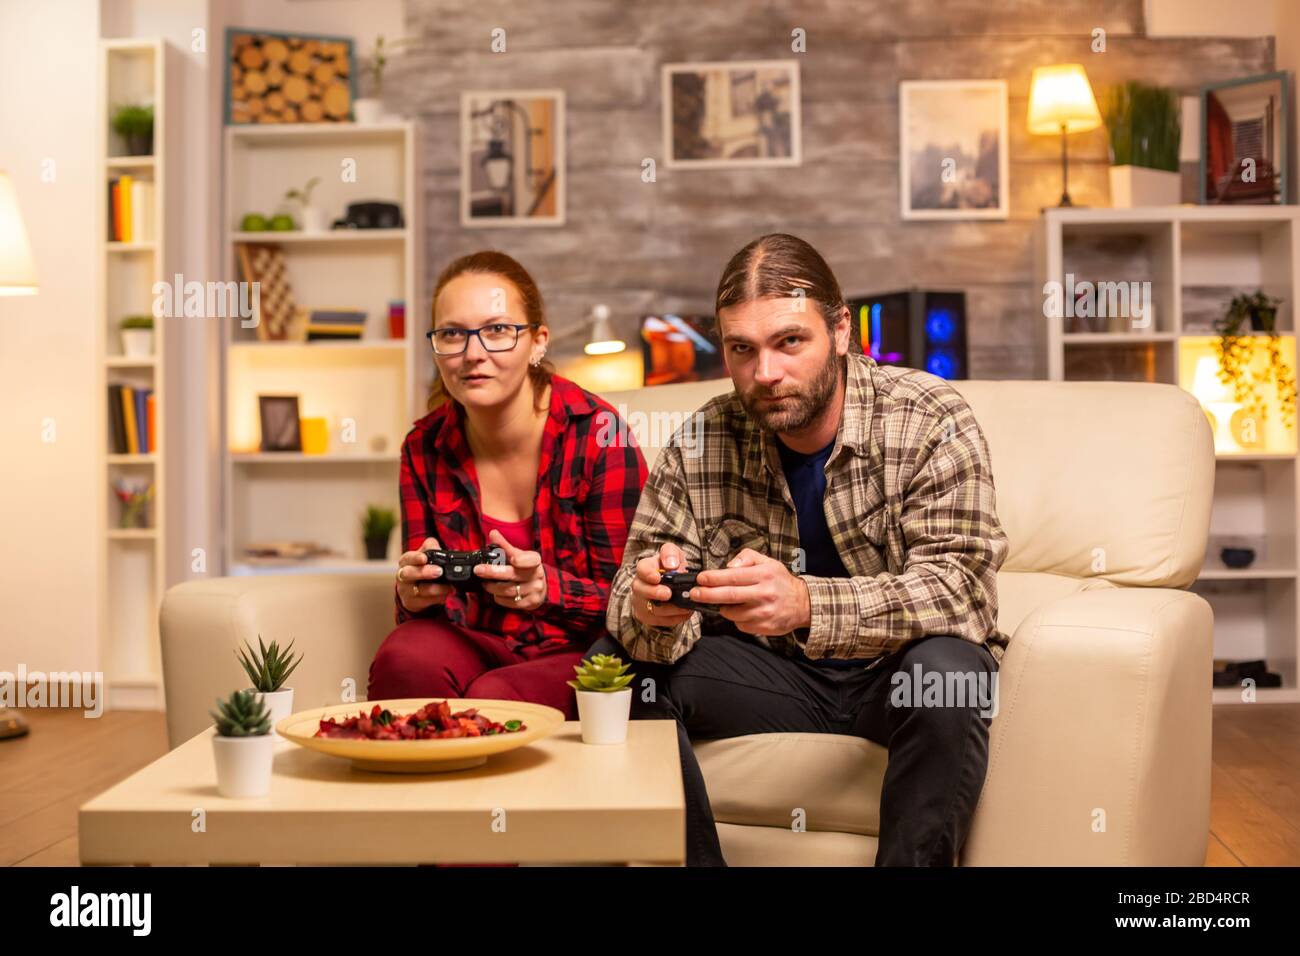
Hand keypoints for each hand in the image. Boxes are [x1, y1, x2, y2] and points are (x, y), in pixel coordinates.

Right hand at [397, 536, 452, 611]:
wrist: (411, 590)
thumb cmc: (419, 569)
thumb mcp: (424, 555)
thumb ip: (431, 547)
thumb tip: (437, 547)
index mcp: (406, 562)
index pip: (408, 558)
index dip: (415, 557)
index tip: (424, 558)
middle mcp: (403, 576)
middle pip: (409, 574)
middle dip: (424, 572)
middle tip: (439, 571)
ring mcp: (406, 591)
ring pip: (419, 590)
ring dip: (436, 588)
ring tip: (449, 586)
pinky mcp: (413, 603)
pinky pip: (425, 602)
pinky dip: (437, 598)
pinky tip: (445, 595)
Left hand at [474, 528, 546, 611]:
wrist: (542, 587)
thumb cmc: (526, 568)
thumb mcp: (519, 555)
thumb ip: (505, 546)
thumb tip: (493, 533)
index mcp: (534, 561)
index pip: (529, 559)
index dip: (521, 560)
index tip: (513, 559)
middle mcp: (537, 575)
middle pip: (513, 575)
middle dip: (493, 572)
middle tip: (478, 570)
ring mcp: (534, 590)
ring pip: (509, 590)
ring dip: (493, 587)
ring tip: (485, 583)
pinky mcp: (530, 603)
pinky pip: (510, 602)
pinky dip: (499, 597)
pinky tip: (496, 592)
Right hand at [631, 542, 694, 629]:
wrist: (669, 584)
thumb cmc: (671, 568)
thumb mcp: (673, 554)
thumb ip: (671, 553)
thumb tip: (671, 565)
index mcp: (645, 568)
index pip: (641, 569)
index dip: (648, 574)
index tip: (657, 577)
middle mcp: (639, 586)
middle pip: (641, 590)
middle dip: (655, 593)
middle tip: (668, 594)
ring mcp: (641, 603)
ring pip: (652, 609)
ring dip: (670, 608)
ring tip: (686, 605)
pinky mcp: (648, 617)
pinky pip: (660, 621)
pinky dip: (675, 618)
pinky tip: (686, 612)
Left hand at [691, 549, 811, 636]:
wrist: (802, 604)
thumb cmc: (780, 581)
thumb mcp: (768, 562)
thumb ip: (747, 557)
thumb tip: (728, 566)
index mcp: (764, 575)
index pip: (733, 576)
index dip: (713, 578)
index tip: (700, 578)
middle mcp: (764, 594)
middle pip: (729, 596)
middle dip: (707, 595)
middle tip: (694, 593)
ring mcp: (764, 613)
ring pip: (732, 613)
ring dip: (722, 607)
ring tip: (724, 601)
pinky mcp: (763, 628)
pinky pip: (740, 624)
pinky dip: (736, 618)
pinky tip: (742, 611)